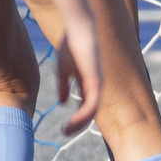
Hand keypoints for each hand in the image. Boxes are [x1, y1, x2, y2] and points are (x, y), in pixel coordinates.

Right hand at [51, 11, 101, 134]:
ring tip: (67, 130)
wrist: (79, 28)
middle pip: (90, 112)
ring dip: (80, 123)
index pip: (84, 106)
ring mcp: (97, 84)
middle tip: (65, 132)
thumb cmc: (71, 44)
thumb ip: (63, 85)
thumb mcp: (63, 69)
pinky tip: (73, 121)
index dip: (76, 119)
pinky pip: (92, 104)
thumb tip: (63, 103)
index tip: (63, 128)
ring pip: (92, 111)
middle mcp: (95, 85)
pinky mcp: (96, 81)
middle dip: (78, 125)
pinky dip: (83, 115)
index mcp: (87, 82)